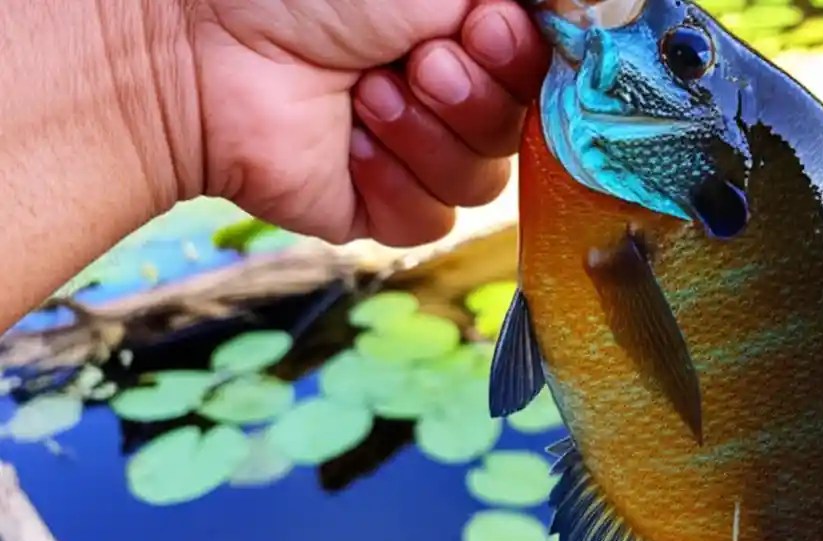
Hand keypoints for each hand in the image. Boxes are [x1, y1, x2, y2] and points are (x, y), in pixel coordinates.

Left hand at [187, 0, 549, 246]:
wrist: (206, 46)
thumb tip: (600, 9)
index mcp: (469, 36)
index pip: (546, 76)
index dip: (526, 64)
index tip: (485, 29)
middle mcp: (449, 96)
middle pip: (521, 133)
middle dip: (473, 97)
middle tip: (420, 60)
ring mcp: (414, 157)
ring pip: (483, 185)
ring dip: (426, 136)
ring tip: (367, 95)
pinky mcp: (377, 210)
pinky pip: (430, 223)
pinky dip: (393, 182)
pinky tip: (350, 143)